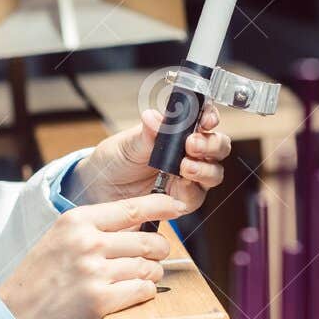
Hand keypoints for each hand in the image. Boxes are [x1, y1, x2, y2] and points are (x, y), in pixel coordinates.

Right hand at [0, 193, 184, 318]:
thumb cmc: (39, 281)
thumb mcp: (58, 241)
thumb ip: (92, 231)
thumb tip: (138, 223)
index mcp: (76, 222)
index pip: (130, 208)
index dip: (161, 205)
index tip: (178, 205)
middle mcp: (86, 242)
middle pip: (147, 240)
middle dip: (158, 251)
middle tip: (156, 257)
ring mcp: (94, 271)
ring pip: (148, 268)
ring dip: (152, 275)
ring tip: (141, 278)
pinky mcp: (100, 300)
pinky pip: (142, 291)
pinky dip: (144, 293)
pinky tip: (133, 294)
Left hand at [64, 105, 231, 213]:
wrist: (99, 189)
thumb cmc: (115, 160)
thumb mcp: (126, 144)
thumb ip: (145, 133)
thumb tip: (153, 117)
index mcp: (179, 132)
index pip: (205, 120)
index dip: (211, 117)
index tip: (207, 119)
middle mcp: (190, 154)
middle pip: (219, 147)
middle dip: (211, 144)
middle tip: (192, 144)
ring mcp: (189, 178)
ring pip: (214, 173)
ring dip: (205, 169)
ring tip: (185, 166)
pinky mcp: (182, 200)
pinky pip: (197, 197)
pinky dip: (192, 190)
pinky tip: (180, 185)